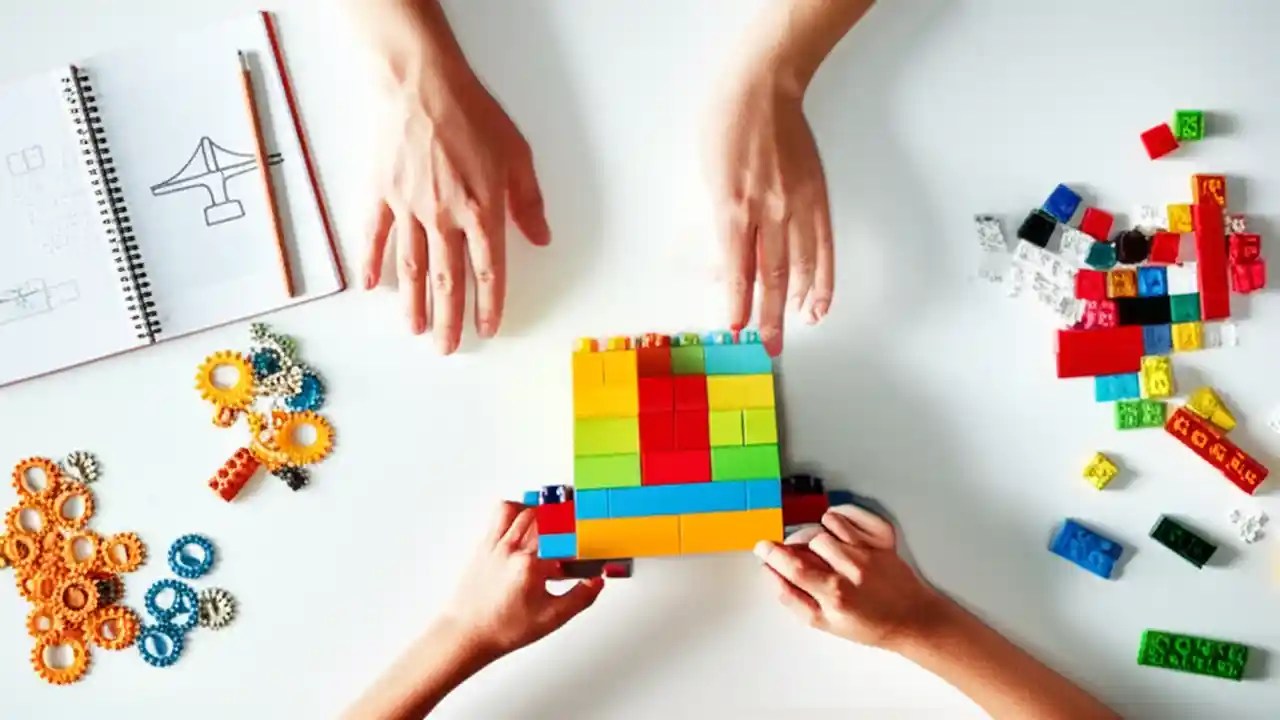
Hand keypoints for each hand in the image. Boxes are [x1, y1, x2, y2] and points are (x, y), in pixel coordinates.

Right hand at [355, 0, 550, 353]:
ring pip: (413, 267)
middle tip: (447, 348)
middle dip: (449, 319)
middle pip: (448, 280)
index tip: (488, 329)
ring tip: (414, 330)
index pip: (489, 272)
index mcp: (482, 211)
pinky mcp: (381, 193)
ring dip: (414, 303)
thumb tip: (541, 238)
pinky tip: (370, 285)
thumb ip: (528, 202)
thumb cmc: (471, 113)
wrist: (421, 83)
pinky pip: (374, 235)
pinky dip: (370, 261)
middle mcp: (444, 218)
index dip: (489, 305)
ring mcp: (408, 208)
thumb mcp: (517, 155)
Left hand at [441, 501, 603, 658]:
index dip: (582, 538)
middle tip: (575, 527)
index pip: (564, 540)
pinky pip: (499, 516)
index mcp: (530, 565)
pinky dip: (515, 512)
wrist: (467, 634)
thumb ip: (579, 598)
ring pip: (518, 508)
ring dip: (537, 510)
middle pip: (543, 516)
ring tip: (550, 521)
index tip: (591, 544)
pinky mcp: (484, 545)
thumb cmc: (503, 629)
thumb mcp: (551, 619)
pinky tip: (525, 528)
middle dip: (563, 518)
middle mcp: (511, 549)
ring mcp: (495, 544)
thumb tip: (596, 582)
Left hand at [706, 72, 833, 355]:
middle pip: (771, 276)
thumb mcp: (706, 175)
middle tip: (767, 346)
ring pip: (800, 267)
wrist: (763, 87)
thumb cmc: (725, 125)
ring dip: (796, 304)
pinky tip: (820, 301)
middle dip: (768, 316)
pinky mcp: (816, 197)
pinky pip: (822, 246)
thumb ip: (715, 221)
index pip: (737, 269)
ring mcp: (797, 205)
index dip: (738, 303)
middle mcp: (768, 211)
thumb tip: (721, 262)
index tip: (735, 328)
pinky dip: (823, 277)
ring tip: (794, 329)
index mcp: (733, 206)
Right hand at [754, 504, 943, 649]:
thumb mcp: (825, 624)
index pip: (794, 566)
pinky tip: (835, 529)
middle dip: (795, 544)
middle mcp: (852, 569)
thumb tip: (771, 575)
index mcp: (835, 594)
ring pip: (827, 525)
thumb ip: (793, 599)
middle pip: (808, 541)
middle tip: (795, 554)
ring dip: (817, 532)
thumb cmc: (869, 625)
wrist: (912, 620)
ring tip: (820, 548)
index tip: (762, 547)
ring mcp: (869, 551)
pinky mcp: (882, 539)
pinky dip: (838, 517)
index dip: (773, 554)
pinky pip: (852, 515)